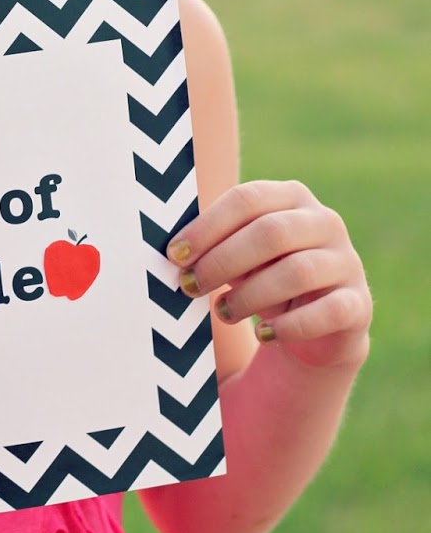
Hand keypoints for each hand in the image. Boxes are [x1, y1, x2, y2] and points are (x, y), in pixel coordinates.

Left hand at [167, 181, 371, 371]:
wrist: (316, 325)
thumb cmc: (264, 276)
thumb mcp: (238, 255)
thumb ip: (213, 246)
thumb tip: (172, 253)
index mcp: (291, 197)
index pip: (247, 199)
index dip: (207, 226)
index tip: (174, 254)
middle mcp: (325, 222)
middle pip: (270, 233)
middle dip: (222, 261)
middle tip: (189, 286)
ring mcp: (347, 262)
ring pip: (297, 272)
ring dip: (249, 296)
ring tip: (222, 312)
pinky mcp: (358, 304)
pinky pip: (328, 312)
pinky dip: (290, 326)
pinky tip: (263, 335)